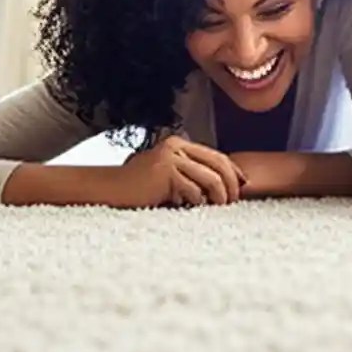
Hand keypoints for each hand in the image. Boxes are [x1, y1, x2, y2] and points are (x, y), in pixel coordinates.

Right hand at [121, 135, 246, 207]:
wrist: (110, 189)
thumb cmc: (139, 187)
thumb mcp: (168, 175)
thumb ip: (191, 174)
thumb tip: (221, 186)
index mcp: (179, 144)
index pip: (216, 155)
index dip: (233, 171)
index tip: (242, 186)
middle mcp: (176, 146)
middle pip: (218, 163)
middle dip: (231, 184)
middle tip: (232, 202)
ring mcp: (170, 158)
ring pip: (210, 178)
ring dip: (218, 196)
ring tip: (217, 207)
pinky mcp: (165, 173)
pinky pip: (193, 190)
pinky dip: (196, 202)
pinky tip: (191, 208)